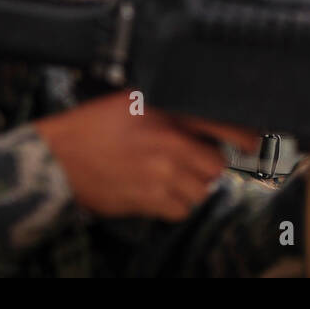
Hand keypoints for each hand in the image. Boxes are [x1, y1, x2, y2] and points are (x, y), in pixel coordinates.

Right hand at [33, 93, 258, 221]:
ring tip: (172, 177)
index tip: (253, 142)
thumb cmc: (92, 126)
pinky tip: (160, 193)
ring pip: (201, 190)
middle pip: (216, 165)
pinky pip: (180, 210)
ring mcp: (159, 174)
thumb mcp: (134, 99)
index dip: (245, 136)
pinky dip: (175, 205)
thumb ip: (170, 103)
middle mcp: (169, 144)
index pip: (224, 125)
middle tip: (193, 161)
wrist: (56, 159)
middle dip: (209, 165)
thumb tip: (202, 112)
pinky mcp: (147, 199)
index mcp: (168, 113)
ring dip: (193, 187)